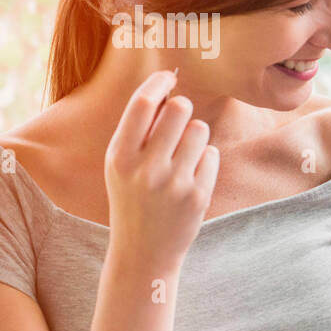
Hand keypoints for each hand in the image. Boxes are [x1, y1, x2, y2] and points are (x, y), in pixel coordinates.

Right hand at [104, 70, 219, 271]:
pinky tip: (190, 176)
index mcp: (119, 157)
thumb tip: (167, 89)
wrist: (142, 252)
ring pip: (200, 129)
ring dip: (194, 135)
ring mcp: (174, 183)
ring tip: (182, 154)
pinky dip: (204, 159)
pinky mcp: (198, 195)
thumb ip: (138, 131)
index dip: (158, 84)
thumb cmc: (131, 198)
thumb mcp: (120, 165)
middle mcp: (146, 169)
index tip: (167, 78)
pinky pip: (212, 154)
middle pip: (179, 109)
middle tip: (178, 119)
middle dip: (182, 108)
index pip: (141, 105)